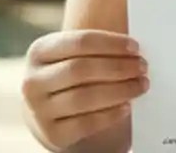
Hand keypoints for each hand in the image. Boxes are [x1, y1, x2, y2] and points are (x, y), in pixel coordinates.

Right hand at [22, 30, 149, 149]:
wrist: (48, 112)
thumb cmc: (69, 77)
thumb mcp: (70, 56)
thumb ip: (94, 48)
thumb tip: (133, 46)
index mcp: (38, 52)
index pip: (79, 41)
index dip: (110, 43)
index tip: (135, 47)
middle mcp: (33, 81)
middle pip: (81, 69)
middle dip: (118, 67)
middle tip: (142, 67)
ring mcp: (39, 109)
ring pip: (84, 97)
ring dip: (119, 90)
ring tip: (141, 85)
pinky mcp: (52, 133)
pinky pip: (86, 123)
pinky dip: (110, 114)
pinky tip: (126, 106)